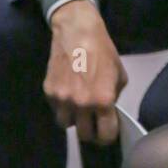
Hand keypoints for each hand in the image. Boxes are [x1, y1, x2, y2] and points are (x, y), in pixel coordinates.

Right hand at [43, 0, 127, 143]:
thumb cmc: (103, 50)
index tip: (106, 133)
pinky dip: (62, 106)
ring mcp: (62, 99)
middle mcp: (82, 104)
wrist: (77, 32)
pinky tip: (68, 92)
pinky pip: (56, 108)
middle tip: (93, 123)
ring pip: (66, 125)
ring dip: (73, 120)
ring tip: (78, 108)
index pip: (105, 134)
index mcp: (103, 100)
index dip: (107, 136)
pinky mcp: (48, 92)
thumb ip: (114, 96)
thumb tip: (108, 111)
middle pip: (84, 135)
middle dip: (90, 131)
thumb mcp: (119, 74)